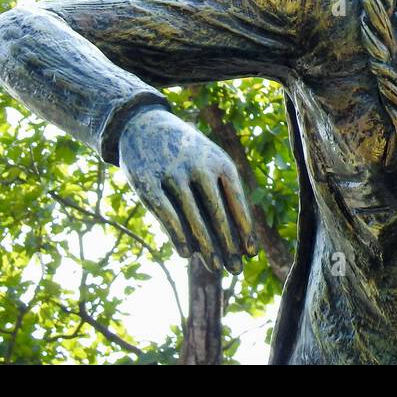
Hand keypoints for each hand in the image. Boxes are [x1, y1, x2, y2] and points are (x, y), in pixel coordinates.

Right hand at [119, 106, 256, 273]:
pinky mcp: (147, 181)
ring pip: (192, 216)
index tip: (251, 253)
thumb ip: (220, 195)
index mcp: (219, 161)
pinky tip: (186, 254)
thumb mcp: (208, 165)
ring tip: (216, 267)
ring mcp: (172, 173)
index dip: (244, 228)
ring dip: (205, 245)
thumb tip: (236, 236)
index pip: (236, 199)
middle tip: (236, 269)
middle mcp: (198, 165)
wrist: (146, 126)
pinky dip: (177, 235)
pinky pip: (166, 214)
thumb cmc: (188, 154)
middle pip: (217, 212)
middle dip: (228, 243)